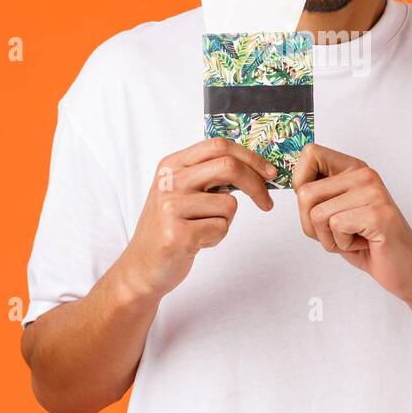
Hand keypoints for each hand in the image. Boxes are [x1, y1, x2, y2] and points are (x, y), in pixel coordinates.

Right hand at [121, 137, 275, 298]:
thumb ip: (209, 175)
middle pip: (228, 167)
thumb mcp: (182, 192)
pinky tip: (197, 243)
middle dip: (256, 185)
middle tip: (266, 203)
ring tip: (203, 229)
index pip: (219, 146)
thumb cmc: (169, 228)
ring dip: (226, 221)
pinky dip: (217, 238)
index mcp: (172, 165)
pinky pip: (221, 228)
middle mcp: (169, 181)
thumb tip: (256, 167)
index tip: (269, 173)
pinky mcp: (177, 234)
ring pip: (229, 204)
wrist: (142, 266)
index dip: (250, 157)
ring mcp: (171, 207)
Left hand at [290, 143, 411, 302]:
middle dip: (311, 225)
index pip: (310, 153)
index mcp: (354, 169)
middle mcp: (365, 174)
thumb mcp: (337, 212)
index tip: (314, 205)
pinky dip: (342, 245)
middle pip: (305, 192)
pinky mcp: (378, 214)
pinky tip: (363, 243)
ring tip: (353, 238)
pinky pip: (335, 227)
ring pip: (317, 214)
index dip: (299, 182)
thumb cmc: (368, 243)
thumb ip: (317, 194)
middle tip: (338, 233)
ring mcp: (373, 193)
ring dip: (328, 238)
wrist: (405, 269)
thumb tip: (290, 183)